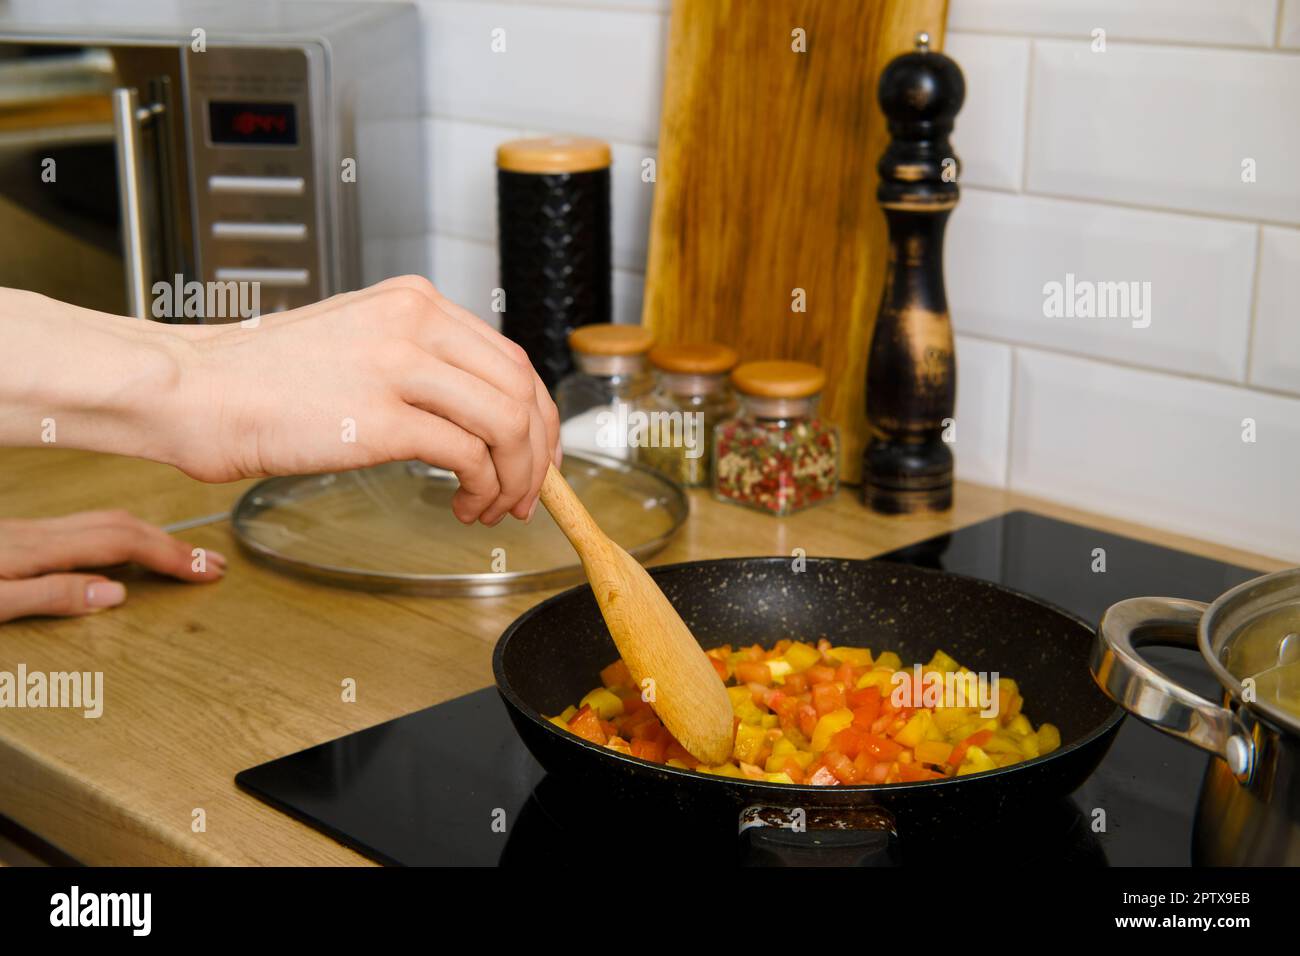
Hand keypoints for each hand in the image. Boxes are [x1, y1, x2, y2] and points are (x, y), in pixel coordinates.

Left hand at [0, 510, 223, 623]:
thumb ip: (52, 597)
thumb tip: (115, 594)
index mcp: (40, 550)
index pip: (123, 545)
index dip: (170, 557)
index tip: (204, 572)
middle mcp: (43, 534)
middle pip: (125, 527)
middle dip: (174, 544)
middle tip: (211, 563)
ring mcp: (34, 532)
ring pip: (110, 522)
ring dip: (154, 536)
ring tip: (184, 554)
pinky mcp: (24, 536)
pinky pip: (91, 527)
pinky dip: (127, 535)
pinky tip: (132, 550)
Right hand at [170, 276, 560, 525]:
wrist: (195, 390)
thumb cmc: (264, 378)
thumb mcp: (357, 341)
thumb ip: (418, 360)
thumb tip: (477, 411)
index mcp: (414, 302)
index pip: (510, 358)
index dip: (538, 415)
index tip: (537, 453)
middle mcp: (416, 322)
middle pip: (522, 389)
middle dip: (537, 451)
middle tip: (528, 492)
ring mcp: (400, 366)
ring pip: (507, 423)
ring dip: (514, 477)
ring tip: (494, 508)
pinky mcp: (381, 418)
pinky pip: (469, 456)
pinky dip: (482, 488)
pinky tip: (463, 506)